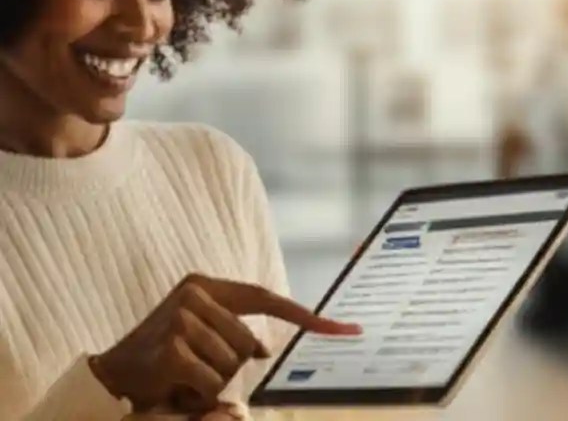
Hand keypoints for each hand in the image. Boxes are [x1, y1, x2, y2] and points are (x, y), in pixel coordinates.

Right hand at [90, 274, 360, 413]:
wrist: (111, 376)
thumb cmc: (164, 357)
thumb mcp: (201, 336)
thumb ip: (234, 333)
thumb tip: (263, 350)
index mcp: (205, 285)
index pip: (267, 299)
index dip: (307, 317)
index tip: (346, 329)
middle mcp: (194, 294)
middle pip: (249, 343)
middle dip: (230, 366)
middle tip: (195, 368)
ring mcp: (182, 319)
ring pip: (233, 365)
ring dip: (212, 381)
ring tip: (182, 375)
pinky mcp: (173, 348)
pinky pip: (211, 382)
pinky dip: (198, 394)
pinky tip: (174, 386)